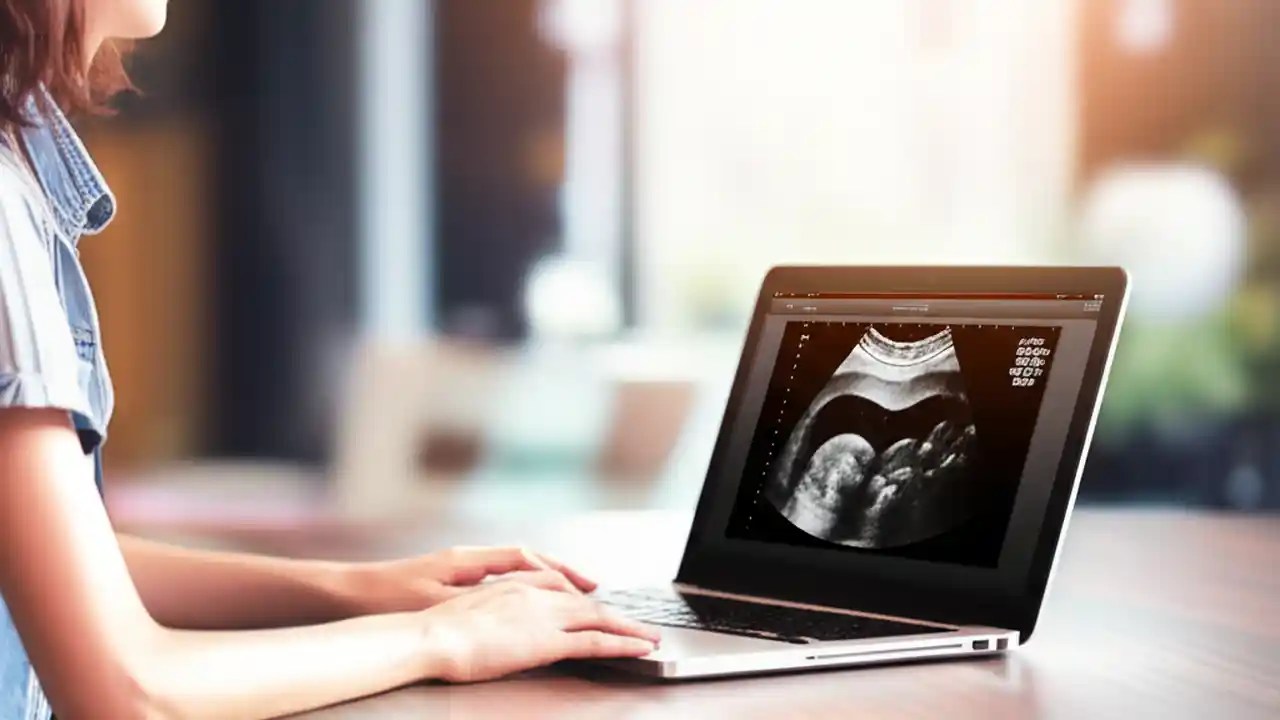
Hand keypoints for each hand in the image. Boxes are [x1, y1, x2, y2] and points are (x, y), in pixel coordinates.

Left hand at [346, 546, 596, 615]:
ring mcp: (458, 569)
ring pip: (513, 570)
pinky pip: (498, 581)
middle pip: (526, 560)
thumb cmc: (388, 597)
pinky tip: (529, 604)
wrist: (350, 593)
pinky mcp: (448, 582)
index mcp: (468, 559)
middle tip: (592, 587)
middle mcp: (467, 558)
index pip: (525, 557)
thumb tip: (517, 597)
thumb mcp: (436, 601)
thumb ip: (478, 599)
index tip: (587, 584)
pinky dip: (521, 588)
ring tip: (570, 594)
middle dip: (561, 573)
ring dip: (543, 581)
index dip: (559, 570)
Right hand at [418, 581, 659, 681]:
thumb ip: (495, 613)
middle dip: (614, 612)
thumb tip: (503, 625)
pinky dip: (621, 643)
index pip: (559, 586)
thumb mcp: (470, 611)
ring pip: (598, 618)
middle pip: (586, 602)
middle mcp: (535, 594)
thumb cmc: (438, 629)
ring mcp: (544, 616)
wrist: (431, 635)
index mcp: (515, 584)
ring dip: (628, 627)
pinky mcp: (548, 640)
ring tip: (649, 636)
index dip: (581, 595)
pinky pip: (595, 642)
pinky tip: (638, 647)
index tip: (595, 601)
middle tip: (637, 622)